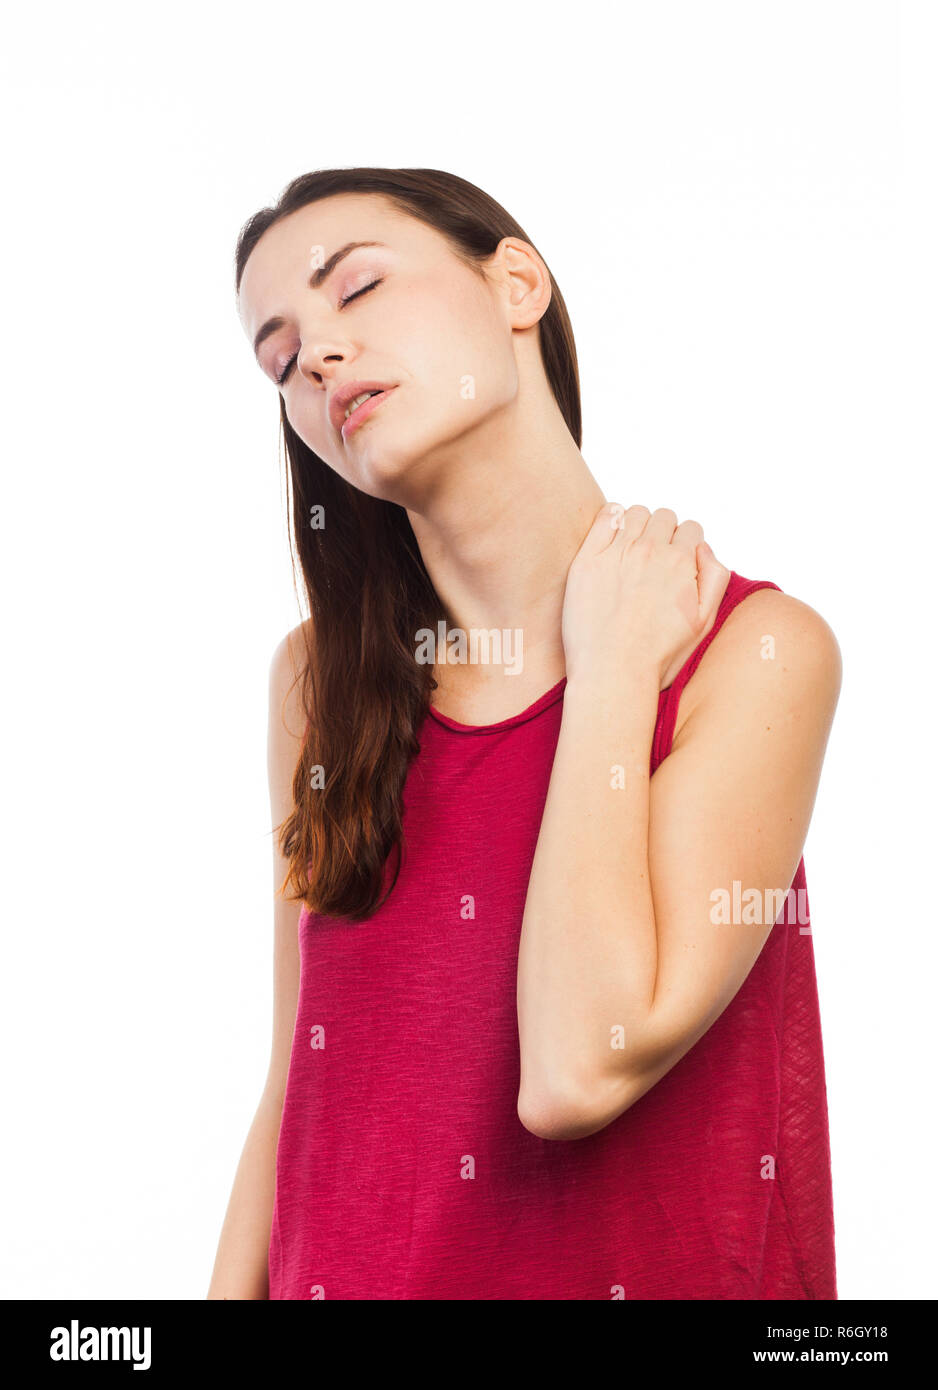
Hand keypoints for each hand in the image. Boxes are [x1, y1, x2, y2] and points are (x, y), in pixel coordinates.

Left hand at [561, 503, 730, 690]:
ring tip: (632, 550)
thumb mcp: (704, 621)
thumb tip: (704, 548)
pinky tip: (612, 538)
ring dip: (638, 525)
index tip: (676, 563)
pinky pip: (604, 517)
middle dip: (664, 533)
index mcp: (681, 563)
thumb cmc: (659, 655)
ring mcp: (617, 553)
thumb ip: (715, 578)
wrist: (613, 673)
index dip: (686, 545)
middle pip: (664, 517)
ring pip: (635, 513)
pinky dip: (611, 519)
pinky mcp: (587, 560)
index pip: (691, 529)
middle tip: (654, 561)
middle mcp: (650, 551)